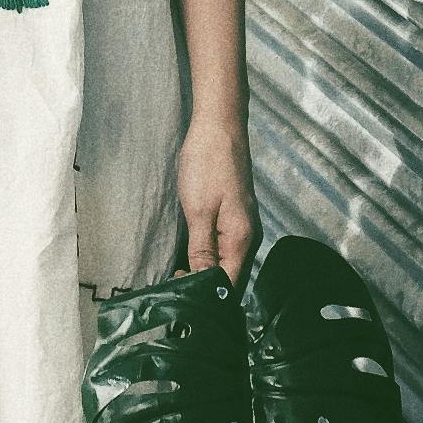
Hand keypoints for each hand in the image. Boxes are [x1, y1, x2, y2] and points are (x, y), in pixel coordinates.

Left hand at [176, 116, 259, 284]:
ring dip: (205, 272)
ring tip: (178, 275)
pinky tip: (190, 257)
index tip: (180, 297)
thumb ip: (202, 251)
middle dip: (205, 288)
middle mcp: (248, 238)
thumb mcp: (199, 210)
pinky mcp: (235, 218)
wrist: (219, 126)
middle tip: (174, 286)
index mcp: (242, 239)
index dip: (206, 296)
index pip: (229, 285)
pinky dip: (208, 256)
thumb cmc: (208, 163)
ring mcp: (243, 227)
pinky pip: (224, 248)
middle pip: (230, 277)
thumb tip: (204, 285)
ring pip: (227, 263)